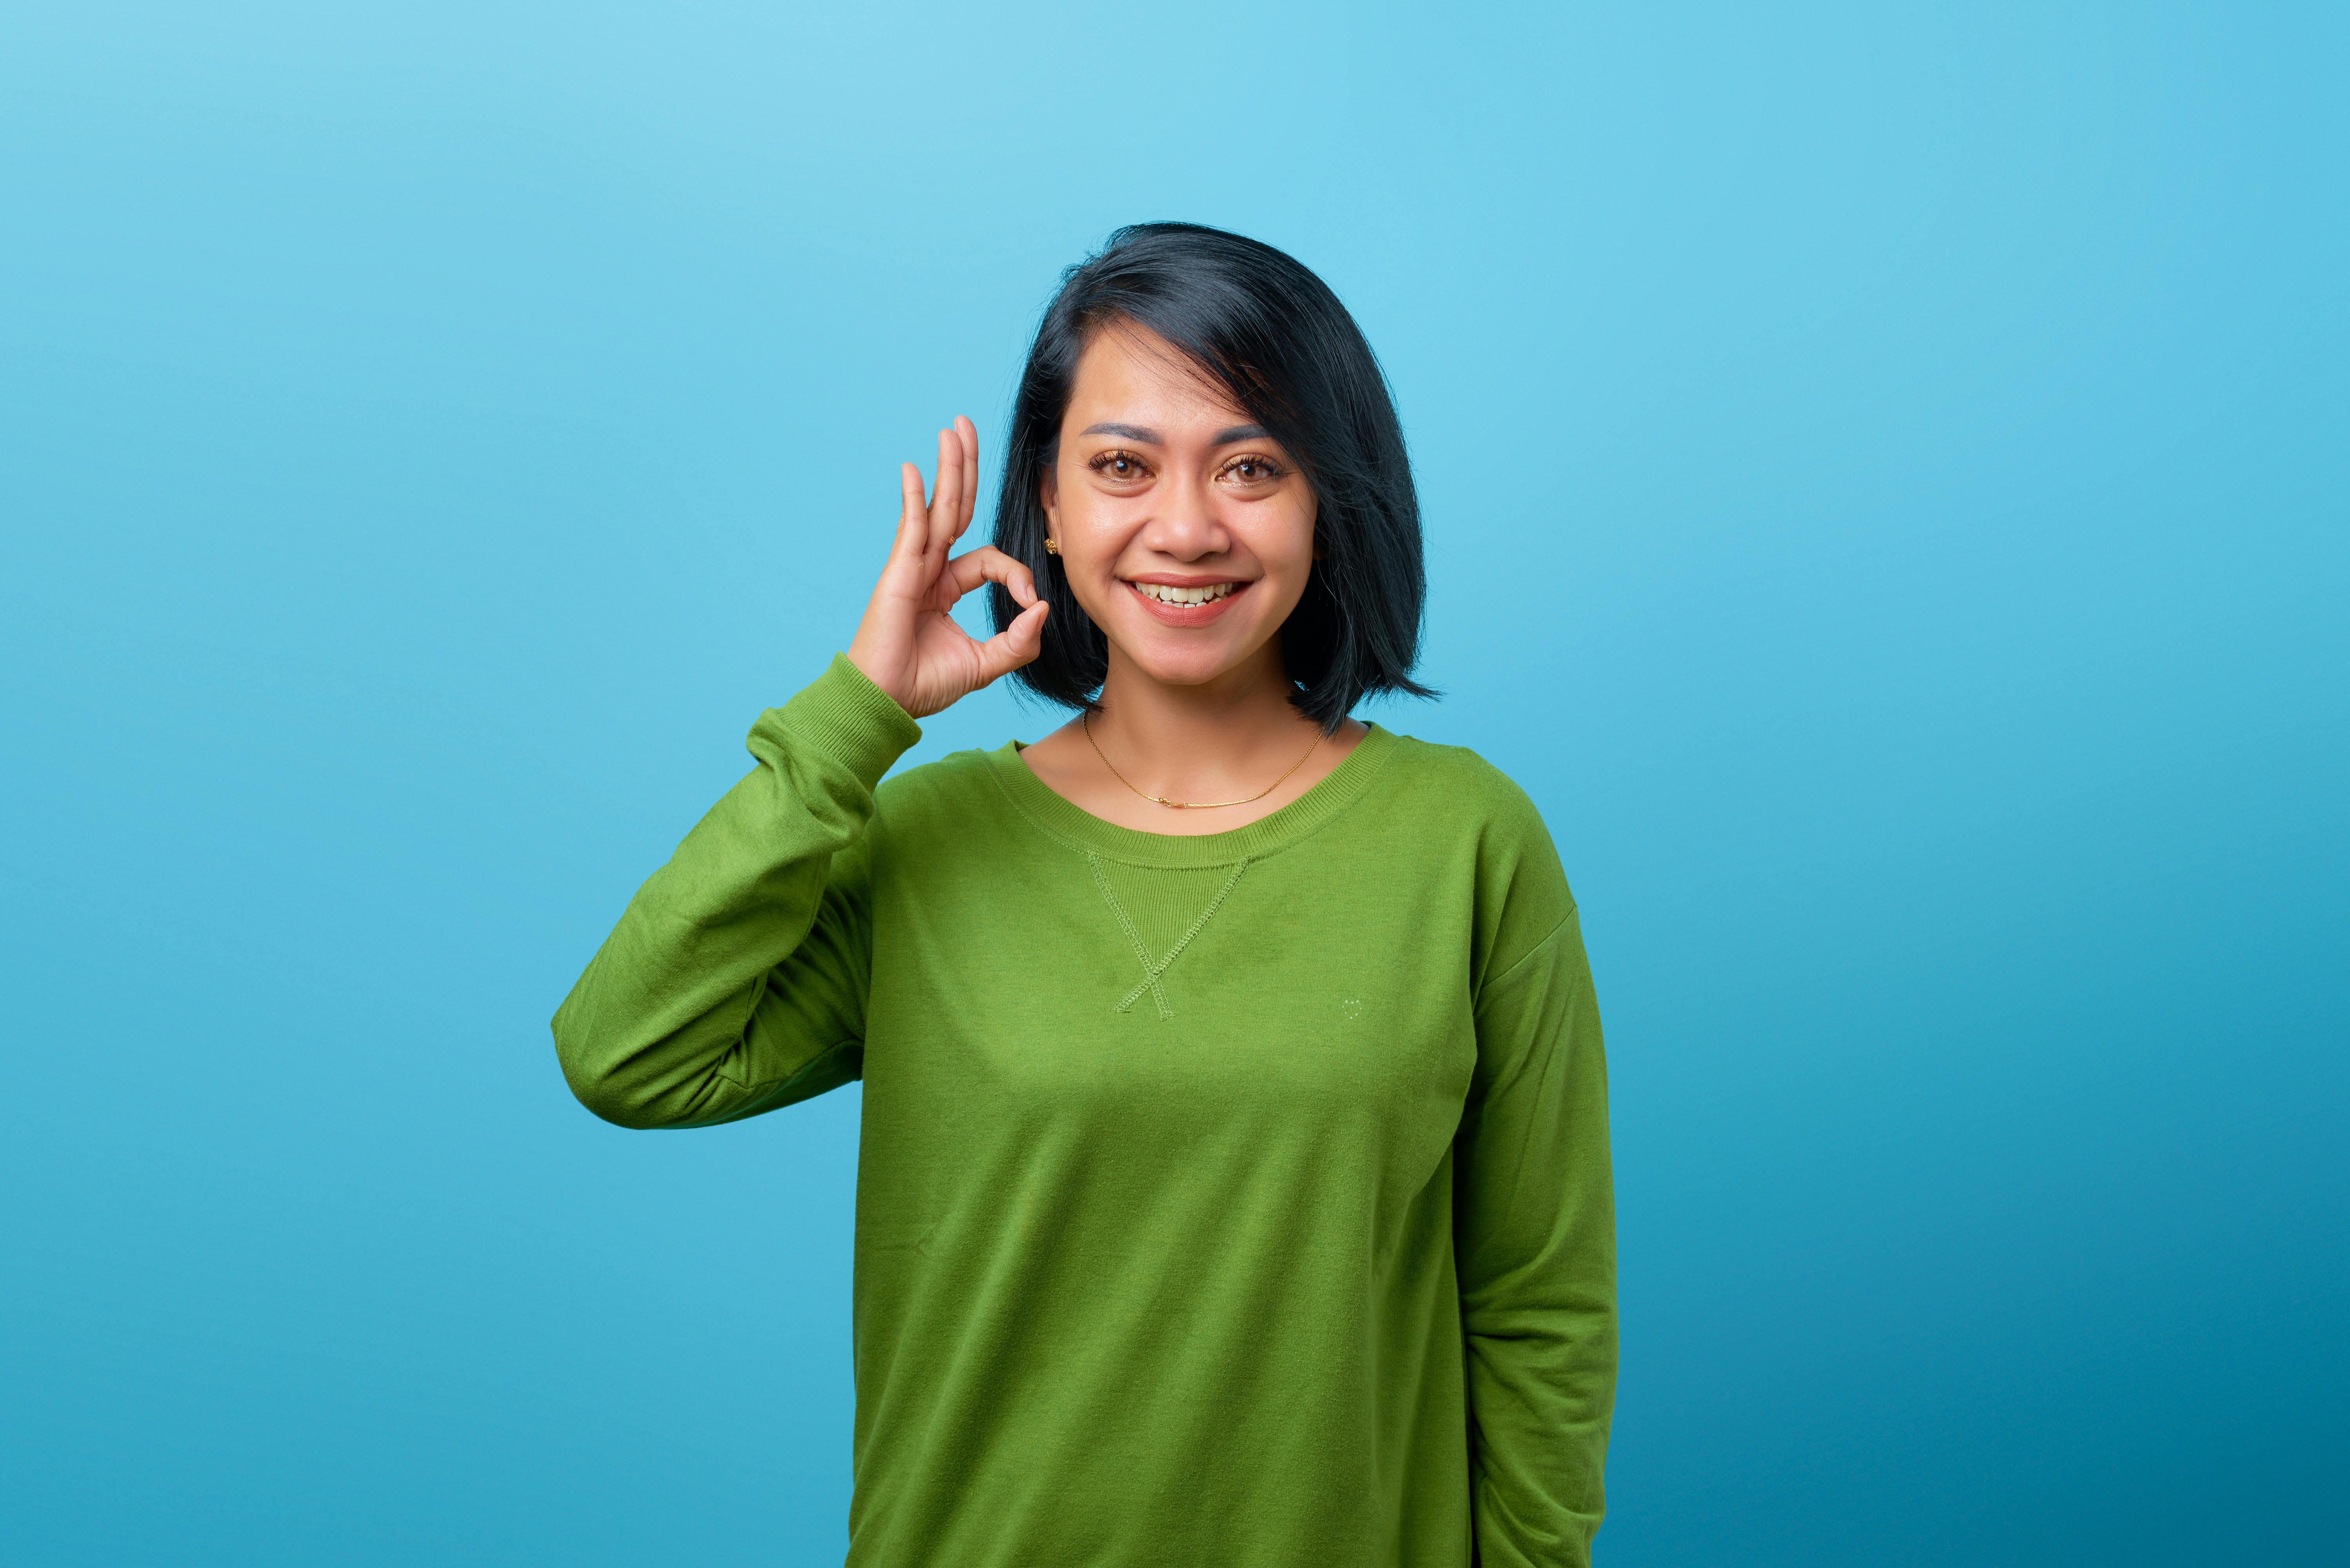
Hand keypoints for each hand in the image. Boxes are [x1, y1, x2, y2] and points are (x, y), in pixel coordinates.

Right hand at [846, 416, 1048, 718]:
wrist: (887, 703)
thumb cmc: (925, 685)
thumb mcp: (986, 664)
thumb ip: (1018, 641)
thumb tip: (1041, 608)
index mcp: (947, 587)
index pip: (990, 560)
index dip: (1016, 574)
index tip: (1030, 602)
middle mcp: (929, 571)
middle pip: (955, 509)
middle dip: (964, 469)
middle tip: (966, 428)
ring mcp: (912, 569)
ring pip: (938, 509)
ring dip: (948, 468)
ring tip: (953, 431)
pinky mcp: (898, 574)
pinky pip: (911, 529)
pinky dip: (914, 499)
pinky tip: (916, 469)